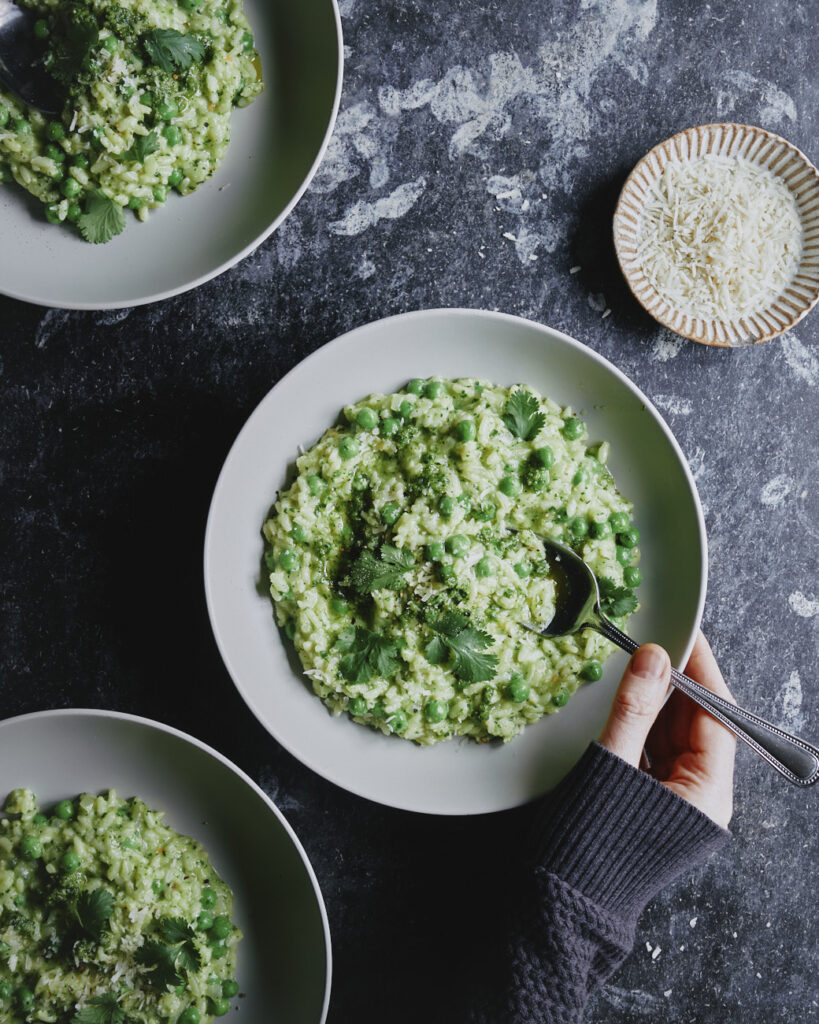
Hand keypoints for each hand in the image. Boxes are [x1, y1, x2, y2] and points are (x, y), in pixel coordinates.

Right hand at [598, 631, 735, 827]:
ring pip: (674, 737)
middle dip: (676, 683)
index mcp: (707, 795)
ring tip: (635, 666)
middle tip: (654, 643)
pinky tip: (626, 701)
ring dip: (656, 702)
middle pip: (697, 726)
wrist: (561, 903)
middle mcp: (701, 799)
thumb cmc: (589, 843)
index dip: (701, 673)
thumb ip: (634, 709)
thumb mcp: (612, 765)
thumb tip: (653, 656)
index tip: (688, 636)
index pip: (717, 718)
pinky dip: (641, 725)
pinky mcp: (652, 802)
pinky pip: (654, 753)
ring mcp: (676, 802)